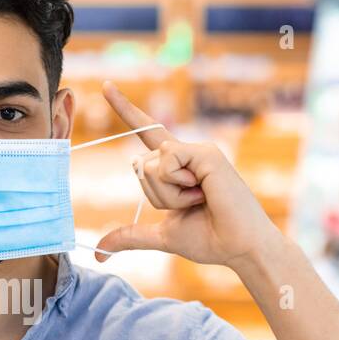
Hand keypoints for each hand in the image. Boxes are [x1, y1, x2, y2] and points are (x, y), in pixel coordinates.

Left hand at [95, 82, 283, 271]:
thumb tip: (99, 252)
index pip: (146, 134)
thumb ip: (131, 236)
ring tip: (200, 199)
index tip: (106, 87)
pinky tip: (204, 191)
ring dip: (168, 194)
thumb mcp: (162, 235)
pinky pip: (167, 161)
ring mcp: (198, 150)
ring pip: (151, 166)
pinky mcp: (206, 153)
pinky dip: (177, 184)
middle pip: (140, 166)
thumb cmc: (210, 238)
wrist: (239, 248)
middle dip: (156, 196)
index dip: (126, 110)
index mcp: (177, 167)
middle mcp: (186, 153)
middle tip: (191, 205)